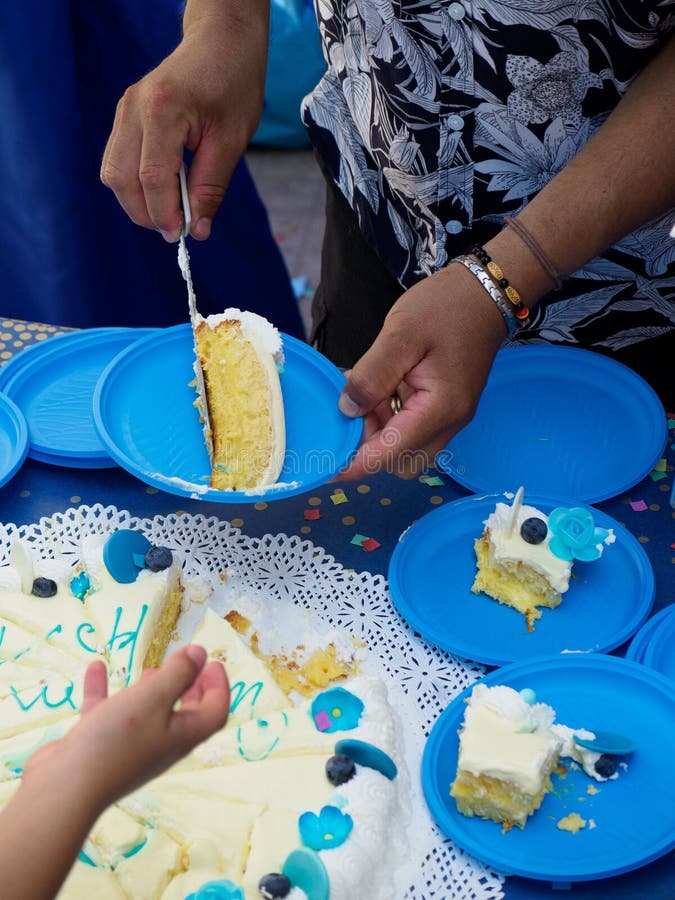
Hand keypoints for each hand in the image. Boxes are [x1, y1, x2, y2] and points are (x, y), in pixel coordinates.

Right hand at [22, 646, 228, 809]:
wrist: (65, 789)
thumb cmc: (117, 740)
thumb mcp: (153, 698)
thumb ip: (178, 673)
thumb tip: (200, 653)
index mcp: (182, 735)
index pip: (215, 712)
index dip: (220, 686)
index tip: (213, 662)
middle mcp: (160, 744)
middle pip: (186, 715)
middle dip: (191, 688)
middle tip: (188, 665)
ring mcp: (129, 749)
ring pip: (147, 715)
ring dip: (152, 691)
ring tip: (149, 669)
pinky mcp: (99, 748)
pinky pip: (107, 714)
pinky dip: (104, 691)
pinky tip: (96, 668)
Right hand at [100, 7, 267, 241]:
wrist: (220, 42)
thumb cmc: (233, 85)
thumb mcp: (232, 140)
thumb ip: (211, 187)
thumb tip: (197, 230)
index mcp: (163, 111)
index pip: (151, 178)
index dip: (164, 214)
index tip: (181, 235)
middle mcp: (134, 109)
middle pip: (121, 179)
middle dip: (146, 213)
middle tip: (175, 230)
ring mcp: (124, 110)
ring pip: (112, 172)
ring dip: (137, 202)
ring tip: (169, 212)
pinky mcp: (124, 115)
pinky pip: (117, 160)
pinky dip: (134, 184)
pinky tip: (162, 190)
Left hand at [336, 263, 506, 479]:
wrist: (486, 292)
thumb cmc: (446, 307)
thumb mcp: (400, 334)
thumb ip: (371, 375)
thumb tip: (346, 409)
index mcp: (440, 408)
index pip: (392, 453)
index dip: (356, 464)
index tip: (326, 467)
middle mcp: (450, 421)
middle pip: (403, 461)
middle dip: (370, 447)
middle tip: (350, 412)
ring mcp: (451, 416)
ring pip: (408, 447)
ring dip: (380, 432)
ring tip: (363, 396)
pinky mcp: (445, 406)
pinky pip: (414, 428)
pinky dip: (391, 419)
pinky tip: (377, 391)